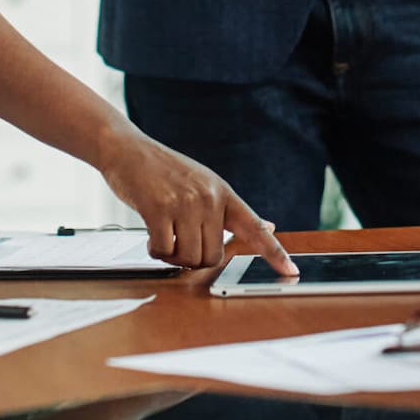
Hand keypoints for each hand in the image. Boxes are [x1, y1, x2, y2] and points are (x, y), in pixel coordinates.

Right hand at [94, 127, 295, 274]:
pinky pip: (164, 251)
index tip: (291, 271)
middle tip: (178, 241)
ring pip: (189, 258)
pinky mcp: (159, 208)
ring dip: (173, 256)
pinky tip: (151, 237)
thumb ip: (232, 210)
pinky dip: (155, 251)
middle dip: (193, 257)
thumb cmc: (164, 171)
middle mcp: (209, 197)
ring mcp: (185, 203)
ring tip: (164, 235)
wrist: (128, 149)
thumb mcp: (204, 183)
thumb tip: (268, 226)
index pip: (255, 227)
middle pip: (212, 256)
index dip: (274, 252)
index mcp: (223, 193)